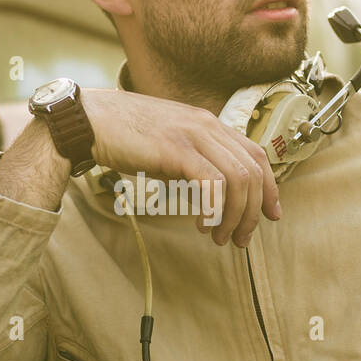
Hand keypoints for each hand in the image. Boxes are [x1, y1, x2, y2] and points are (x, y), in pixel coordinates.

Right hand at [82, 87, 281, 248]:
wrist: (89, 121)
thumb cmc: (124, 136)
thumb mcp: (169, 149)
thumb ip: (192, 167)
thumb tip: (210, 200)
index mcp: (209, 124)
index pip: (255, 155)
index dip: (269, 188)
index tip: (271, 215)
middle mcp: (208, 126)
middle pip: (253, 171)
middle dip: (254, 211)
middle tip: (242, 239)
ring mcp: (193, 135)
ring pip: (238, 179)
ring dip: (235, 216)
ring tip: (222, 238)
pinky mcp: (176, 149)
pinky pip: (212, 183)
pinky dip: (215, 209)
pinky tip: (203, 225)